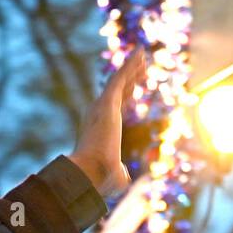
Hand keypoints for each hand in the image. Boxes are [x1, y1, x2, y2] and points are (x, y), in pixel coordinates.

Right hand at [69, 47, 146, 197]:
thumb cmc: (100, 179)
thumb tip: (124, 179)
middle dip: (130, 76)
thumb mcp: (115, 175)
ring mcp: (103, 105)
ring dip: (131, 66)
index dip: (128, 94)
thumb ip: (120, 172)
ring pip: (120, 79)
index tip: (136, 86)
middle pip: (119, 89)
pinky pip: (121, 76)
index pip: (117, 105)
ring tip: (143, 54)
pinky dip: (130, 64)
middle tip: (142, 66)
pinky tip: (140, 53)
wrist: (89, 174)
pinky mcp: (108, 101)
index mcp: (103, 127)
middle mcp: (100, 112)